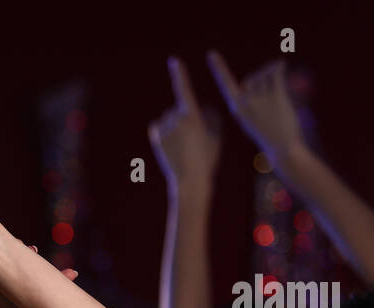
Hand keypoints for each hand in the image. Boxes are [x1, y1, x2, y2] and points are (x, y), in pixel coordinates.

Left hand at [149, 58, 220, 193]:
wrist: (190, 180)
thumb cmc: (207, 157)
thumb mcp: (216, 134)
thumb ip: (211, 115)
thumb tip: (202, 105)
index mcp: (192, 117)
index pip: (185, 90)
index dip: (180, 74)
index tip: (174, 61)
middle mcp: (175, 120)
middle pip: (181, 107)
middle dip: (188, 115)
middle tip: (195, 136)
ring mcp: (164, 128)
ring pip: (171, 116)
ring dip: (177, 123)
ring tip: (185, 143)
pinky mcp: (156, 135)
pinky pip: (162, 124)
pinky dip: (167, 129)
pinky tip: (174, 143)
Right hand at [207, 51, 304, 161]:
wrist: (283, 147)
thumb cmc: (268, 133)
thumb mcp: (253, 116)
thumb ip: (254, 95)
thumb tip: (270, 68)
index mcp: (237, 108)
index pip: (226, 83)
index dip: (219, 68)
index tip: (211, 54)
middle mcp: (246, 102)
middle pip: (252, 79)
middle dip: (261, 82)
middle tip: (270, 99)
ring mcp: (260, 99)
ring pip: (266, 75)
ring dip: (273, 78)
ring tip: (278, 97)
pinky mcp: (276, 95)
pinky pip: (277, 74)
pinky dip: (280, 67)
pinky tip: (282, 63)